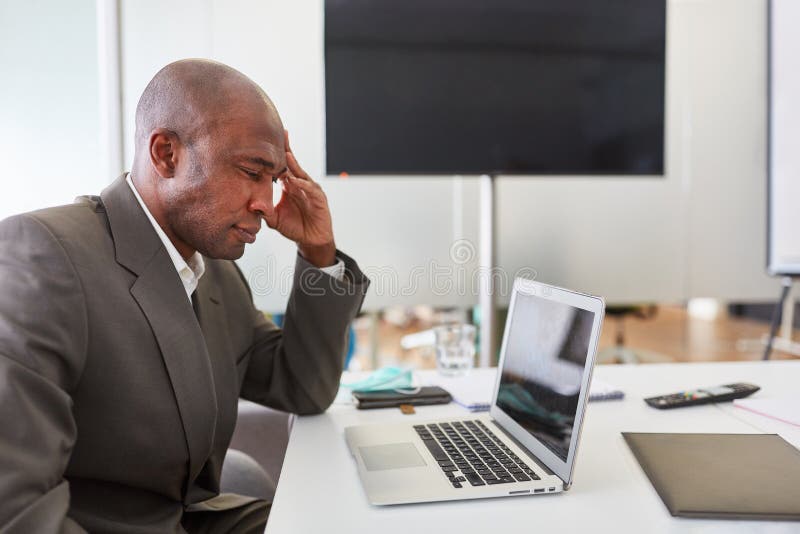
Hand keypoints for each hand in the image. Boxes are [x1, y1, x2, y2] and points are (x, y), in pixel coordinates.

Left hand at [263, 131, 336, 267]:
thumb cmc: (294, 227)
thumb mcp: (274, 218)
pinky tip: (295, 181)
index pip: (281, 166)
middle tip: (280, 133)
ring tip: (286, 154)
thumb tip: (251, 206)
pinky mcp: (319, 200)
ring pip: (301, 174)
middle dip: (286, 149)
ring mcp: (310, 190)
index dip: (275, 155)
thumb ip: (264, 211)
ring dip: (294, 164)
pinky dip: (303, 185)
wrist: (311, 240)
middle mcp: (300, 184)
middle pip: (292, 163)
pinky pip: (310, 190)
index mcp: (289, 185)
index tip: (264, 140)